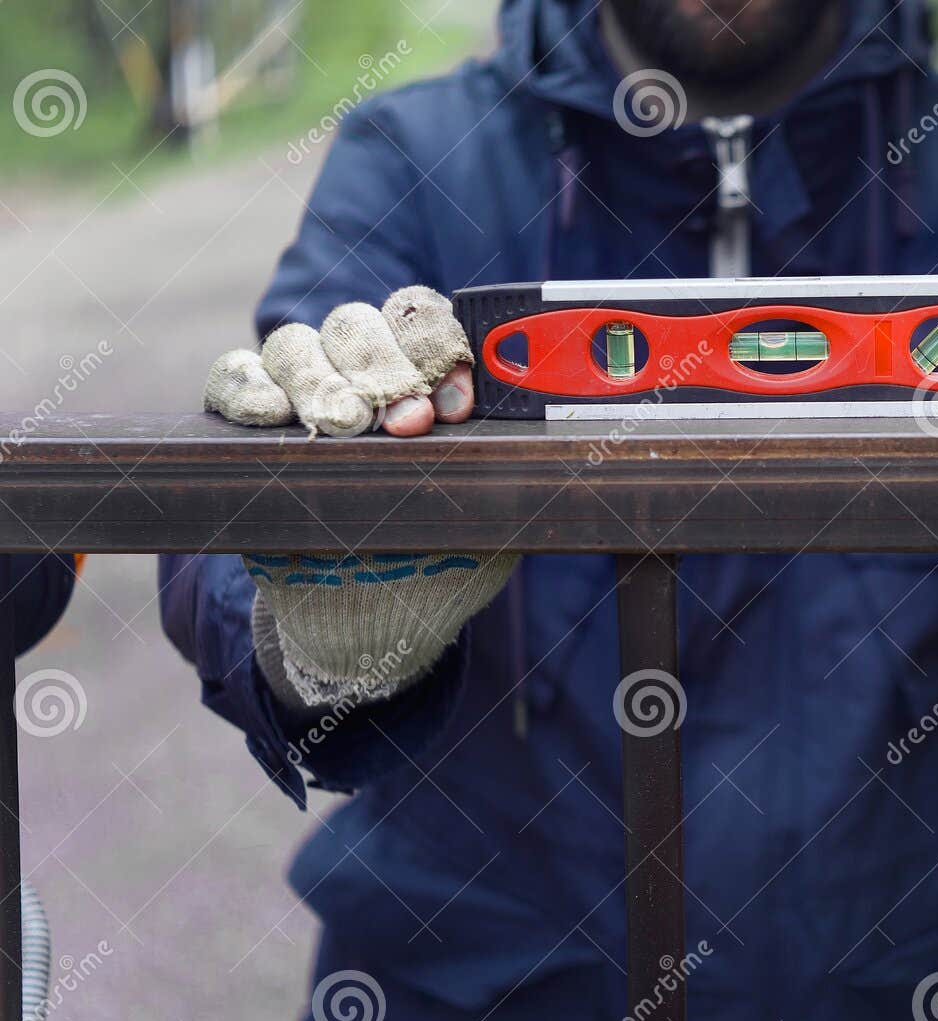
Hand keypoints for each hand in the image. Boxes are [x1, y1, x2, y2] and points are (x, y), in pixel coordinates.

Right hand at [205, 288, 511, 707]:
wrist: (369, 618)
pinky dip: (248, 388)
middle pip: (358, 324)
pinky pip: (232, 377)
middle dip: (385, 370)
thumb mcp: (484, 514)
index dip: (439, 348)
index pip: (423, 321)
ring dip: (322, 381)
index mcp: (420, 375)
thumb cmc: (436, 555)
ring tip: (345, 428)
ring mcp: (299, 390)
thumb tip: (541, 426)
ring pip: (295, 343)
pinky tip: (274, 416)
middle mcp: (358, 369)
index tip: (454, 404)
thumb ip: (504, 467)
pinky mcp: (246, 423)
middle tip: (402, 421)